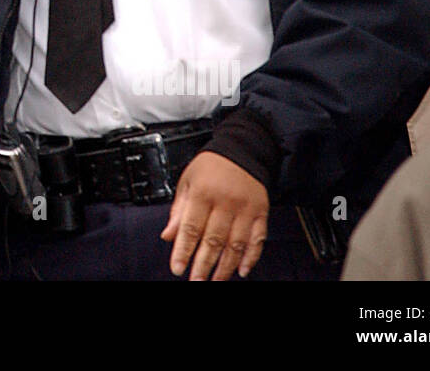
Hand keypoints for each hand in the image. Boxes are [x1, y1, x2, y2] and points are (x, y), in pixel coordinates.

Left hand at [159, 151, 268, 279]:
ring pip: (235, 244)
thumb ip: (178, 209)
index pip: (191, 227)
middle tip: (196, 281)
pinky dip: (251, 257)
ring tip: (215, 280)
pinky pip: (258, 239)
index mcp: (203, 192)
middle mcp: (225, 201)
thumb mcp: (187, 180)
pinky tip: (243, 270)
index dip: (183, 250)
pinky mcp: (261, 212)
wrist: (242, 148)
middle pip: (213, 240)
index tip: (177, 268)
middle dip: (203, 266)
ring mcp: (245, 208)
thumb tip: (168, 235)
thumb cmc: (211, 165)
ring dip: (225, 267)